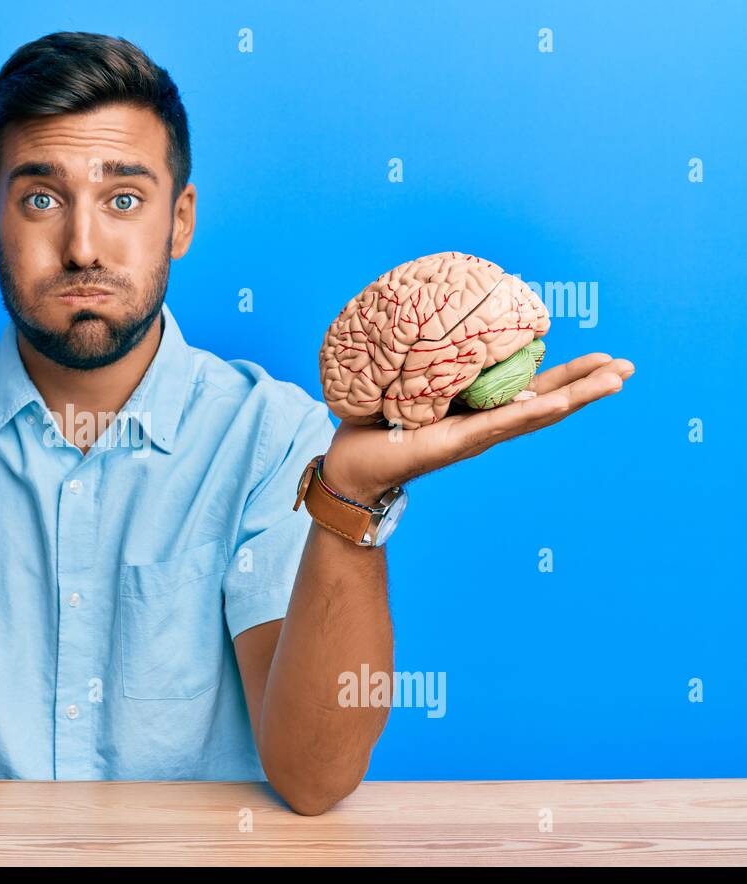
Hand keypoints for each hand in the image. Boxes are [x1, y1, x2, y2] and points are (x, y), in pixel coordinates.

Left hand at [320, 352, 635, 502]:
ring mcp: (476, 436)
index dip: (569, 376)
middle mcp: (486, 426)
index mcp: (481, 410)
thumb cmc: (378, 424)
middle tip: (629, 367)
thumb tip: (444, 322)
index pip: (533, 389)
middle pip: (547, 403)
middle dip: (588, 385)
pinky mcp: (456, 443)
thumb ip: (435, 363)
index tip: (605, 359)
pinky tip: (560, 403)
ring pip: (535, 414)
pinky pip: (499, 424)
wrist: (350, 465)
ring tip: (614, 381)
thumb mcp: (414, 385)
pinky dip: (531, 413)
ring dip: (576, 398)